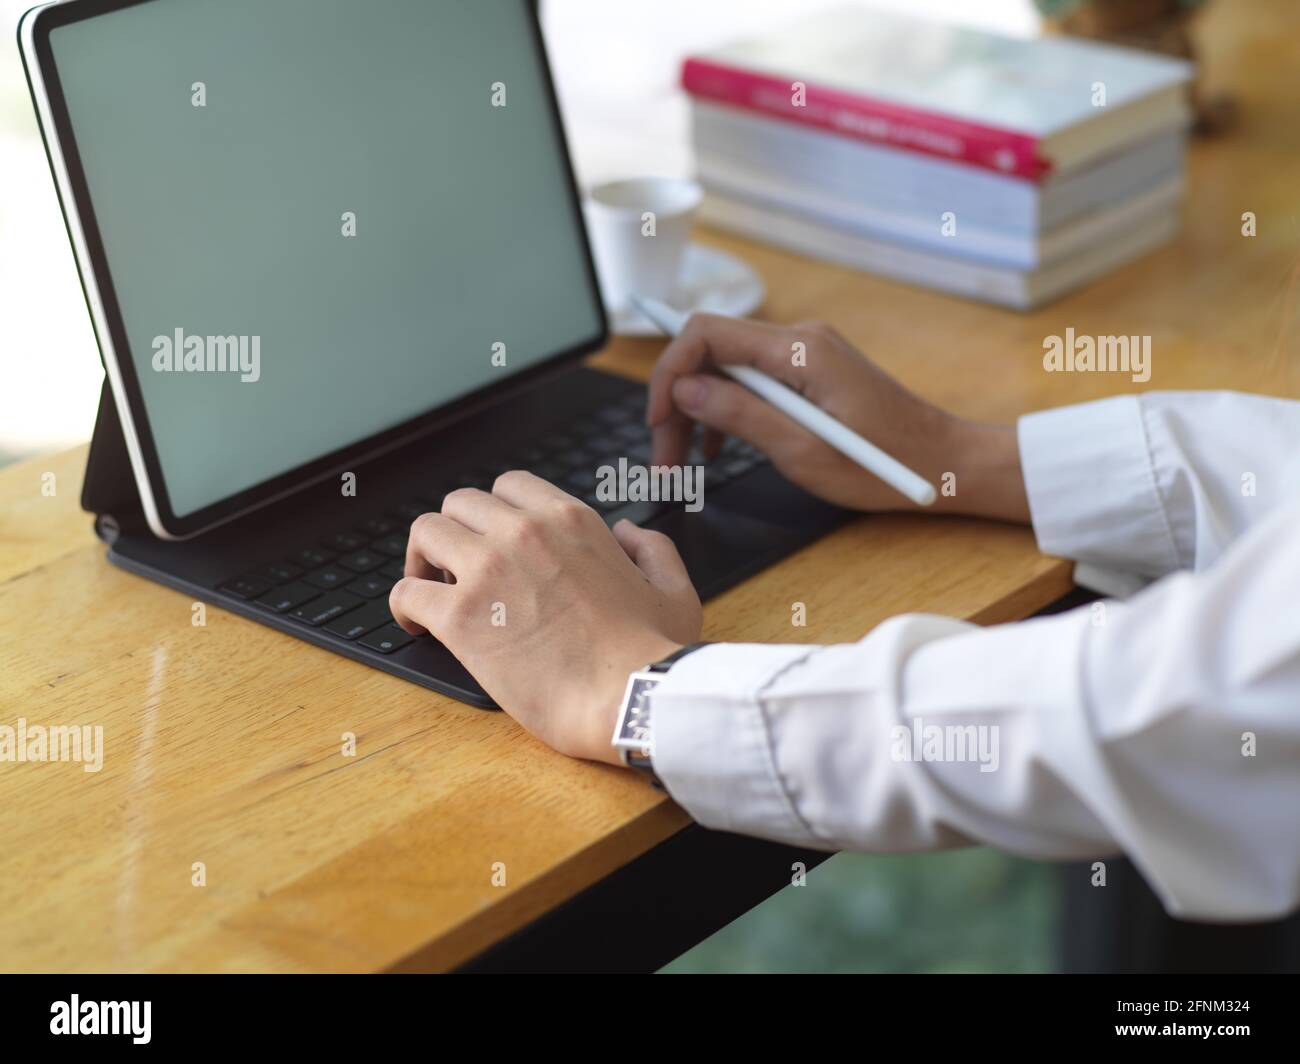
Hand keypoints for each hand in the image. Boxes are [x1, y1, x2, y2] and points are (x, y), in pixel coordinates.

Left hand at [388, 472, 701, 763]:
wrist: (629, 698)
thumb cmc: (653, 654)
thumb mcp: (674, 588)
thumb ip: (652, 548)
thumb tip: (627, 534)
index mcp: (571, 520)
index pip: (509, 486)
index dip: (495, 514)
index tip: (495, 543)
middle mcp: (523, 531)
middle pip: (459, 503)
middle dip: (456, 533)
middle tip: (460, 570)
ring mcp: (487, 570)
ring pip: (425, 533)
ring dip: (423, 561)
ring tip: (432, 593)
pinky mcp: (460, 615)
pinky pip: (405, 592)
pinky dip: (404, 608)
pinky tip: (418, 627)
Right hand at [648, 315, 1029, 522]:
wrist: (943, 465)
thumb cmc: (885, 467)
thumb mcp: (803, 452)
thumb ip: (740, 416)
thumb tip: (685, 389)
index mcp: (799, 352)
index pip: (706, 333)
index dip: (669, 373)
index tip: (656, 422)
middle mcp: (799, 341)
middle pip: (710, 352)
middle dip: (677, 401)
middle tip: (665, 459)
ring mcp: (805, 355)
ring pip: (726, 369)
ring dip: (697, 410)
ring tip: (684, 462)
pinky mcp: (810, 373)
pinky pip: (750, 381)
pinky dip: (725, 411)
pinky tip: (718, 449)